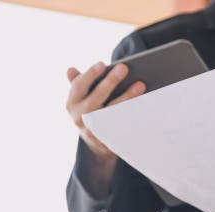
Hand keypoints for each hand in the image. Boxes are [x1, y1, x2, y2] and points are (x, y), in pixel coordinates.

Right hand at [65, 62, 145, 196]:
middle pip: (96, 98)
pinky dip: (133, 116)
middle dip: (110, 82)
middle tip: (124, 68)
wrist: (97, 144)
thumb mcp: (81, 99)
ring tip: (141, 85)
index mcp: (72, 104)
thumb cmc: (91, 111)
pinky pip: (122, 127)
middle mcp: (80, 118)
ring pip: (112, 113)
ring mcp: (94, 132)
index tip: (103, 64)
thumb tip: (70, 70)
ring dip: (126, 98)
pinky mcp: (108, 142)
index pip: (78, 86)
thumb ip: (79, 83)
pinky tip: (144, 104)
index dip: (89, 75)